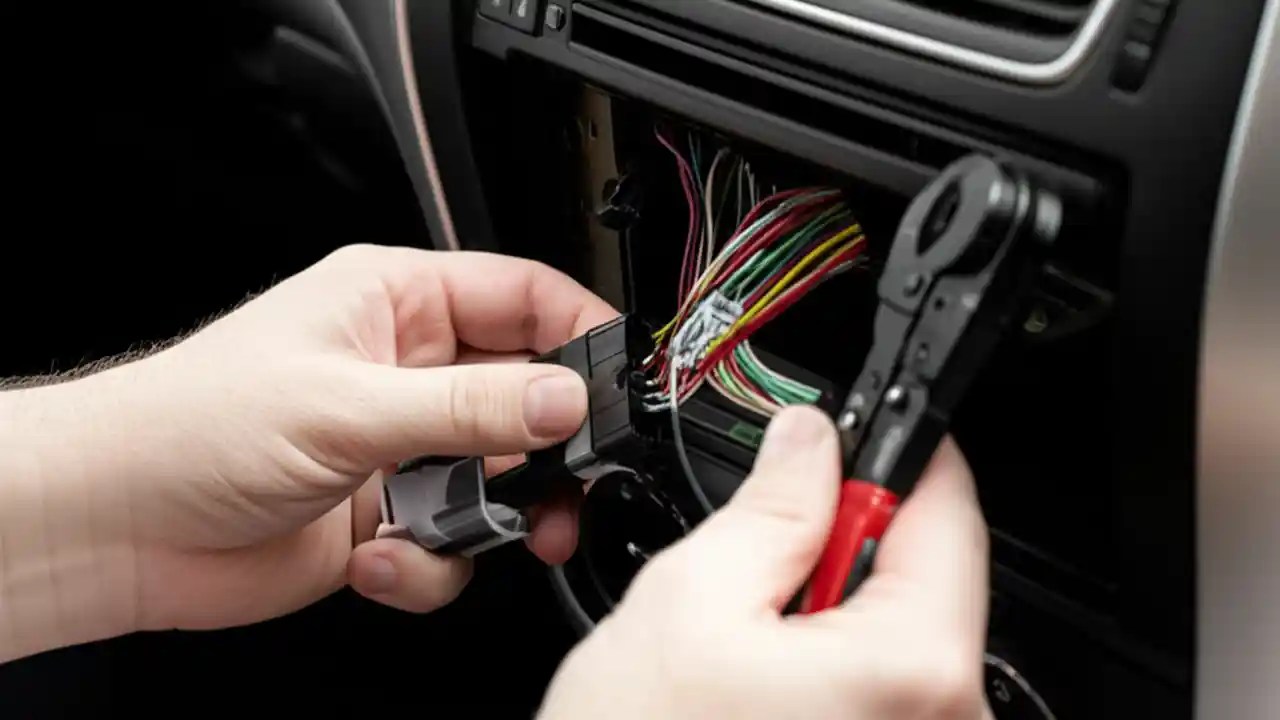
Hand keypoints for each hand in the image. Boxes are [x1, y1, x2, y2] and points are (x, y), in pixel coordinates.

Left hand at [0, 244, 616, 658]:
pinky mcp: (390, 515)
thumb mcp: (348, 405)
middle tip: (568, 483)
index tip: (623, 384)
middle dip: (549, 448)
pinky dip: (432, 562)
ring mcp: (401, 446)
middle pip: (528, 397)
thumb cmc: (193, 426)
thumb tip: (566, 401)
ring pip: (501, 479)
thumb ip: (469, 408)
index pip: (525, 297)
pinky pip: (456, 542)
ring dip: (493, 517)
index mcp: (399, 303)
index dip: (582, 333)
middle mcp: (408, 370)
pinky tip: (379, 558)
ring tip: (471, 534)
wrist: (116, 528)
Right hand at [538, 407, 990, 718]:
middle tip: (766, 545)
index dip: (898, 450)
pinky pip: (884, 683)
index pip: (950, 510)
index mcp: (912, 668)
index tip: (854, 429)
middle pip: (928, 572)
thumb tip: (811, 439)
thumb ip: (771, 508)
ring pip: (899, 629)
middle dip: (850, 536)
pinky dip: (832, 658)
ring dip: (832, 604)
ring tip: (750, 633)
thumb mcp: (691, 601)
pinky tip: (765, 678)